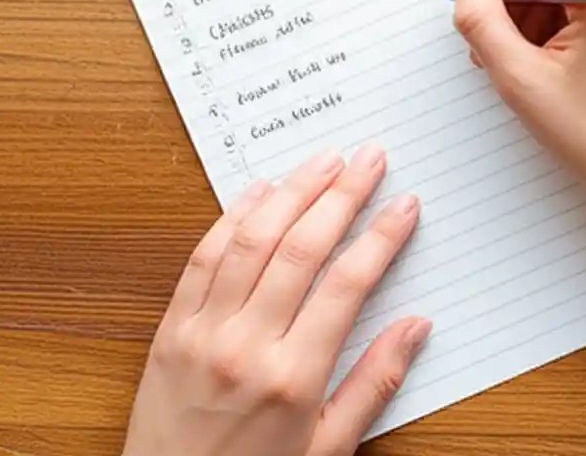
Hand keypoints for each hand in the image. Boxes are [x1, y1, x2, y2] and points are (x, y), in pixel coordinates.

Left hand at [122, 145, 429, 455]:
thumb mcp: (327, 448)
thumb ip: (374, 384)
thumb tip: (416, 327)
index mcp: (294, 377)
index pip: (348, 283)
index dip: (381, 236)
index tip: (404, 204)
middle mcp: (246, 345)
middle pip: (302, 248)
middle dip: (342, 194)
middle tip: (370, 159)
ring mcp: (202, 332)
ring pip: (252, 240)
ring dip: (292, 192)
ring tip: (324, 160)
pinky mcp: (169, 330)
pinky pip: (202, 259)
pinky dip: (232, 218)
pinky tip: (259, 192)